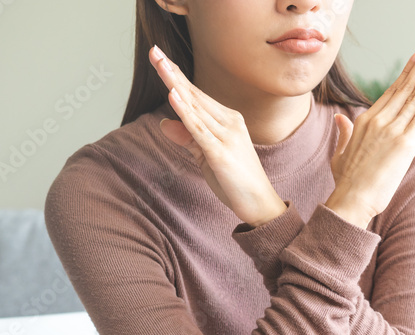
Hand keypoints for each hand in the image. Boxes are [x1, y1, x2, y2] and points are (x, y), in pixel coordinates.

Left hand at [148, 45, 285, 226]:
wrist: (260, 203)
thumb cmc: (237, 181)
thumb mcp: (207, 156)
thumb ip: (188, 137)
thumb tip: (165, 123)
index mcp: (228, 121)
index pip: (197, 95)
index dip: (177, 76)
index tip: (159, 58)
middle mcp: (229, 123)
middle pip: (195, 94)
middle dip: (172, 73)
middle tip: (154, 51)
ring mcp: (226, 136)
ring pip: (195, 107)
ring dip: (175, 85)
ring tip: (160, 65)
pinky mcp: (220, 152)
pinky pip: (198, 129)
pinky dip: (184, 111)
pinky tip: (173, 95)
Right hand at [326, 43, 414, 227]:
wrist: (351, 200)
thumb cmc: (346, 181)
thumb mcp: (340, 152)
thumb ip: (344, 132)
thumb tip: (340, 117)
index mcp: (364, 120)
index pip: (390, 92)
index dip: (405, 74)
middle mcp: (379, 121)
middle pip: (404, 89)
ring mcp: (392, 131)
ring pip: (414, 98)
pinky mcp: (405, 144)